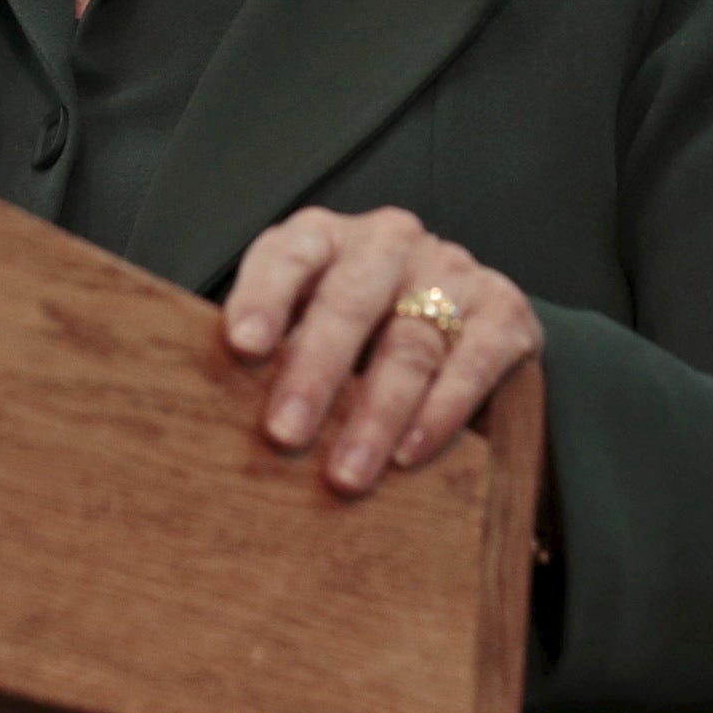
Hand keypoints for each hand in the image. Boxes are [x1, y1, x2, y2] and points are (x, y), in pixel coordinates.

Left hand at [223, 205, 541, 496]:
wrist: (456, 330)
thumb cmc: (353, 341)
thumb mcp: (304, 331)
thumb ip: (267, 357)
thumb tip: (207, 419)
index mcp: (326, 238)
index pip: (289, 253)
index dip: (264, 297)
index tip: (241, 348)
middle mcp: (388, 242)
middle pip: (350, 300)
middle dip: (316, 371)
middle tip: (284, 434)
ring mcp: (451, 270)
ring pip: (410, 341)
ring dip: (375, 414)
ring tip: (346, 474)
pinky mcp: (504, 310)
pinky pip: (474, 359)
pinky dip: (442, 410)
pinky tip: (411, 453)